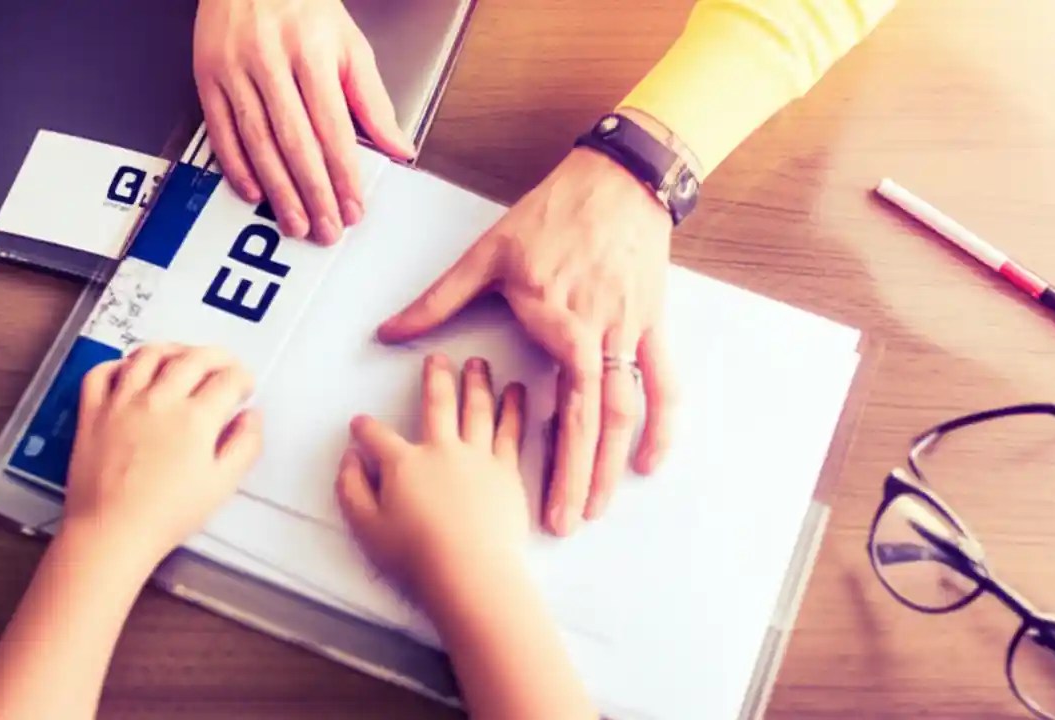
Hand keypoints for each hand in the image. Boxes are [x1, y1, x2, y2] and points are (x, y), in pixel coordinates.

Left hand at [65, 344, 262, 563]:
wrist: (111, 533)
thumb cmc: (165, 515)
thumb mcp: (222, 485)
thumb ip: (244, 446)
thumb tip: (251, 418)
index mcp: (195, 418)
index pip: (228, 379)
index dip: (243, 378)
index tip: (244, 386)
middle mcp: (159, 400)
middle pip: (193, 357)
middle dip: (216, 356)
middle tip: (224, 365)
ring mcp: (122, 402)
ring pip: (148, 354)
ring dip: (172, 349)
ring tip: (182, 356)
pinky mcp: (92, 413)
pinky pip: (101, 372)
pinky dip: (118, 364)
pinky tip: (129, 371)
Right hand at [193, 0, 414, 243]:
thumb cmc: (304, 6)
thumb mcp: (349, 44)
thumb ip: (373, 100)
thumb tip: (398, 147)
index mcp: (312, 52)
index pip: (332, 126)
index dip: (343, 173)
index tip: (353, 207)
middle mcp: (270, 61)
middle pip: (294, 140)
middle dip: (313, 192)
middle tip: (326, 229)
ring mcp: (234, 70)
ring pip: (257, 141)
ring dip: (277, 190)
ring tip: (295, 223)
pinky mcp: (207, 76)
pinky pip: (220, 131)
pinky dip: (236, 166)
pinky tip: (253, 192)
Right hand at [335, 355, 528, 602]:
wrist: (470, 573)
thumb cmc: (416, 557)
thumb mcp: (366, 527)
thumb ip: (351, 489)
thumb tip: (349, 460)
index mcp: (404, 464)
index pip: (377, 436)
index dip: (365, 428)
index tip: (360, 424)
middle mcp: (441, 450)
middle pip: (437, 403)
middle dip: (434, 377)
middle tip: (437, 358)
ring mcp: (477, 457)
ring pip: (477, 408)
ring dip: (477, 382)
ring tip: (478, 363)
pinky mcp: (506, 471)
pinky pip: (510, 431)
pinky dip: (513, 407)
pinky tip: (517, 391)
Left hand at [378, 147, 677, 535]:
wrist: (618, 180)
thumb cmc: (552, 214)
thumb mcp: (487, 254)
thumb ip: (438, 300)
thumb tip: (389, 332)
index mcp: (558, 322)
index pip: (559, 404)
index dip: (553, 458)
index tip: (537, 496)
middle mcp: (597, 336)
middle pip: (596, 421)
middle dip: (583, 478)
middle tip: (567, 523)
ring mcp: (629, 333)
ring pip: (629, 410)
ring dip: (616, 461)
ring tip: (601, 506)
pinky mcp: (651, 326)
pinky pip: (665, 382)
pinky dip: (664, 423)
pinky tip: (652, 460)